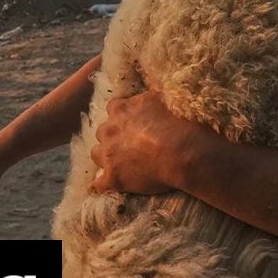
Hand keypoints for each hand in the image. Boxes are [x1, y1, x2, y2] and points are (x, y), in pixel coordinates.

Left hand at [89, 90, 214, 194]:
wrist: (182, 151)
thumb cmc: (177, 122)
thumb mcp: (163, 98)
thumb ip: (149, 96)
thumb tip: (149, 92)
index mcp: (120, 109)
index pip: (113, 108)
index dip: (122, 116)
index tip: (133, 122)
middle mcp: (109, 130)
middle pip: (102, 131)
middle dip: (113, 137)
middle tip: (130, 144)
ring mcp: (108, 154)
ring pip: (96, 155)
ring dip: (106, 158)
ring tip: (121, 164)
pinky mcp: (112, 177)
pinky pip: (99, 184)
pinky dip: (104, 184)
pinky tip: (111, 185)